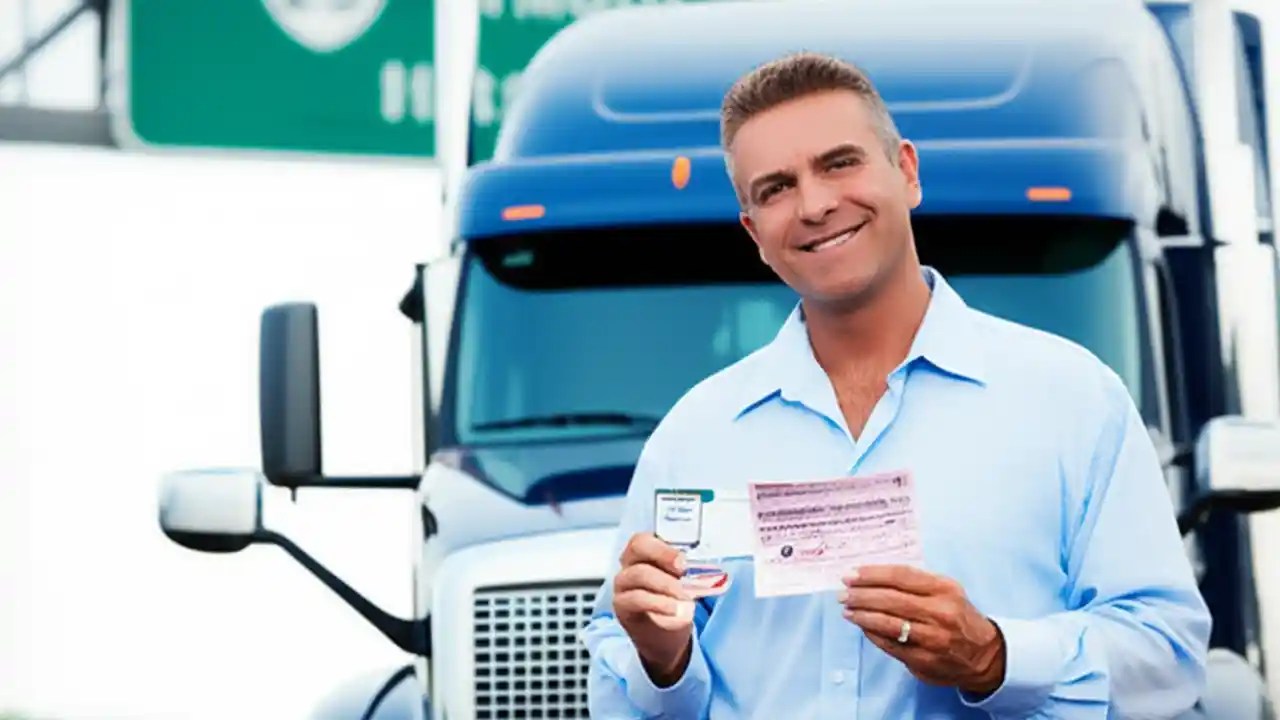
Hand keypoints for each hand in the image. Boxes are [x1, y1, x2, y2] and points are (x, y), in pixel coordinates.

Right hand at [612, 532, 695, 685]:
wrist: (665, 635)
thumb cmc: (673, 602)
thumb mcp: (684, 583)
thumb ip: (688, 572)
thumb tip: (704, 569)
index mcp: (645, 553)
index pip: (645, 539)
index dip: (664, 548)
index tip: (684, 562)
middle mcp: (629, 564)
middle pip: (638, 548)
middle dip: (663, 556)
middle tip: (683, 572)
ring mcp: (623, 584)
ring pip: (639, 574)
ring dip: (666, 584)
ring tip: (685, 598)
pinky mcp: (621, 605)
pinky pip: (636, 599)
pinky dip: (659, 603)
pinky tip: (674, 610)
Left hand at [839, 564, 1004, 694]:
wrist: (985, 654)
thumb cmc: (958, 616)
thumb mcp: (947, 590)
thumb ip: (916, 582)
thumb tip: (873, 577)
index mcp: (944, 589)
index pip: (901, 576)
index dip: (872, 574)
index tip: (852, 574)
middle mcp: (940, 613)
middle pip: (891, 599)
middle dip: (861, 595)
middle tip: (844, 593)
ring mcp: (932, 638)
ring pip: (888, 623)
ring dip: (862, 615)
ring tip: (847, 610)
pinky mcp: (924, 660)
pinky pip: (891, 644)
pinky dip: (872, 634)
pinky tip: (862, 626)